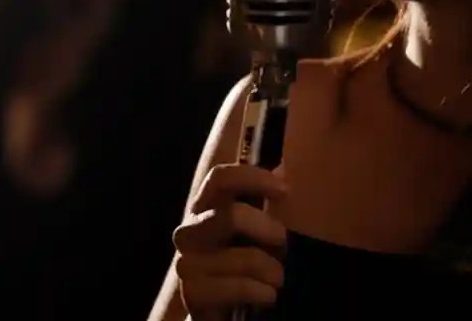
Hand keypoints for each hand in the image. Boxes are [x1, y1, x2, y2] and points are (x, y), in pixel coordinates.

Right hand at [172, 164, 288, 319]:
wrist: (223, 312)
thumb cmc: (244, 264)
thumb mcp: (259, 230)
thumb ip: (267, 200)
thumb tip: (282, 165)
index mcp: (206, 208)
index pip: (220, 178)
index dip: (253, 177)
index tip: (284, 189)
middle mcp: (190, 231)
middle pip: (231, 216)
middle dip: (267, 229)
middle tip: (282, 242)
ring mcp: (187, 262)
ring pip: (243, 258)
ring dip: (272, 270)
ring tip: (277, 279)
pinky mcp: (192, 293)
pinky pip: (239, 287)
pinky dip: (261, 292)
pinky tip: (266, 296)